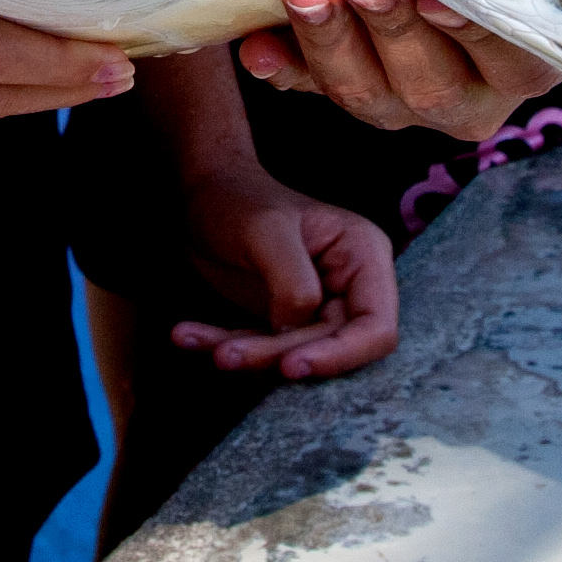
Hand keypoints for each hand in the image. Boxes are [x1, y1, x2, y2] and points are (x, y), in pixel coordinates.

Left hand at [171, 163, 399, 380]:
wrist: (205, 194)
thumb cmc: (240, 198)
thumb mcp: (266, 231)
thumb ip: (292, 282)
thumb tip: (298, 330)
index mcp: (363, 257)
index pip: (375, 328)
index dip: (342, 355)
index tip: (292, 366)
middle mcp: (348, 287)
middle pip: (330, 348)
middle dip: (278, 355)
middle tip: (227, 355)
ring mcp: (315, 307)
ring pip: (292, 355)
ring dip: (246, 354)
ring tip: (196, 340)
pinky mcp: (281, 320)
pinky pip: (260, 348)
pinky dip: (222, 344)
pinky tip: (186, 335)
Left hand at [238, 0, 561, 141]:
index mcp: (530, 55)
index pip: (512, 59)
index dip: (474, 33)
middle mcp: (473, 91)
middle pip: (432, 85)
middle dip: (389, 25)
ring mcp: (407, 99)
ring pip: (368, 95)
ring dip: (330, 39)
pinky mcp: (350, 87)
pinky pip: (311, 89)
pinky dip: (284, 66)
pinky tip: (258, 45)